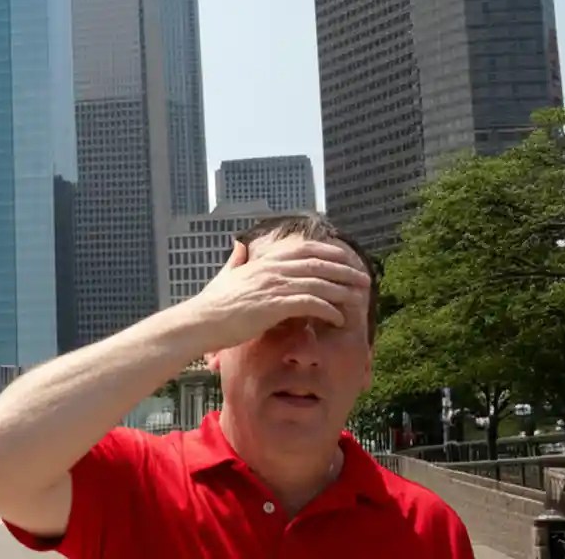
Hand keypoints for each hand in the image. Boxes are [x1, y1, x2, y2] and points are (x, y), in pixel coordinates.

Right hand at [182, 238, 370, 353]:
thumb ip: (237, 259)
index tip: (347, 258)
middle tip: (364, 278)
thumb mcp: (226, 274)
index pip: (305, 249)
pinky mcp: (274, 305)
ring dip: (342, 290)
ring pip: (318, 283)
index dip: (330, 252)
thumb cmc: (212, 304)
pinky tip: (338, 318)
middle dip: (345, 270)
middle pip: (318, 263)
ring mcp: (273, 286)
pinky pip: (310, 304)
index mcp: (264, 261)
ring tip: (359, 299)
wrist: (201, 321)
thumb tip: (238, 244)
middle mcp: (272, 269)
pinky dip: (328, 310)